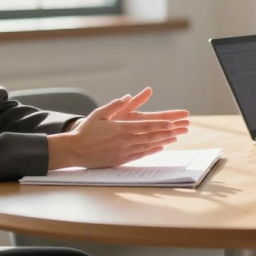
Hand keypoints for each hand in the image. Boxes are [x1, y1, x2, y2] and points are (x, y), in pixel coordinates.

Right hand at [48, 90, 189, 169]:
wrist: (74, 150)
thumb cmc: (86, 130)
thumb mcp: (100, 113)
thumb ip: (115, 105)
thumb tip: (128, 95)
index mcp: (121, 128)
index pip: (146, 126)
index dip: (161, 124)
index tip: (173, 123)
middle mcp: (124, 141)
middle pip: (151, 136)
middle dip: (168, 132)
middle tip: (182, 129)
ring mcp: (123, 152)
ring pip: (148, 146)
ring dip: (163, 141)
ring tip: (175, 137)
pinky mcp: (120, 160)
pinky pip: (140, 155)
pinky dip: (152, 151)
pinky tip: (160, 147)